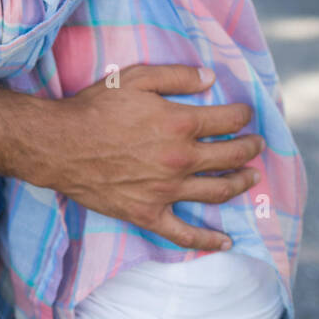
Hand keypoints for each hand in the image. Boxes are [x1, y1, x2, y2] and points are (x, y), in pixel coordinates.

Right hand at [47, 63, 263, 250]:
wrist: (61, 144)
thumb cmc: (96, 107)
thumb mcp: (134, 77)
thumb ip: (175, 76)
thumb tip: (210, 78)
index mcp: (180, 123)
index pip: (227, 120)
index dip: (242, 115)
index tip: (246, 113)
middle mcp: (181, 159)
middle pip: (230, 156)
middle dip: (250, 148)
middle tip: (257, 145)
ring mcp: (168, 191)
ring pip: (218, 191)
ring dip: (241, 184)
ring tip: (252, 177)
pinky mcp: (150, 214)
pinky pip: (186, 234)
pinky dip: (209, 241)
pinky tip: (225, 242)